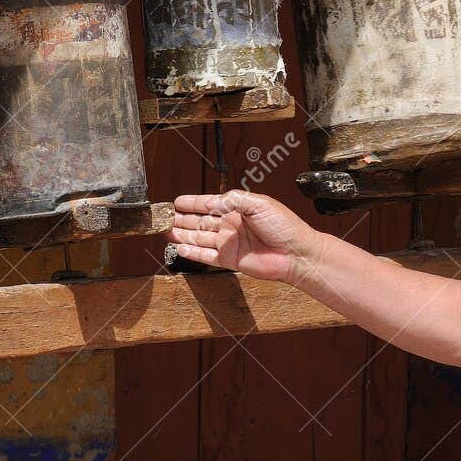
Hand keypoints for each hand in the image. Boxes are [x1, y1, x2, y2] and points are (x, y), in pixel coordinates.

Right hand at [169, 190, 315, 282]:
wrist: (295, 253)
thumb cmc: (283, 226)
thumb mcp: (259, 204)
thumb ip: (234, 200)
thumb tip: (214, 200)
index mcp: (237, 210)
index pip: (209, 204)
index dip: (192, 203)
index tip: (176, 202)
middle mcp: (231, 226)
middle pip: (200, 221)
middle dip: (182, 219)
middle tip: (164, 217)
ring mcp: (229, 244)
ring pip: (200, 238)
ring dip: (183, 234)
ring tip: (166, 231)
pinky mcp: (230, 260)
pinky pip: (206, 256)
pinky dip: (192, 252)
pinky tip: (179, 247)